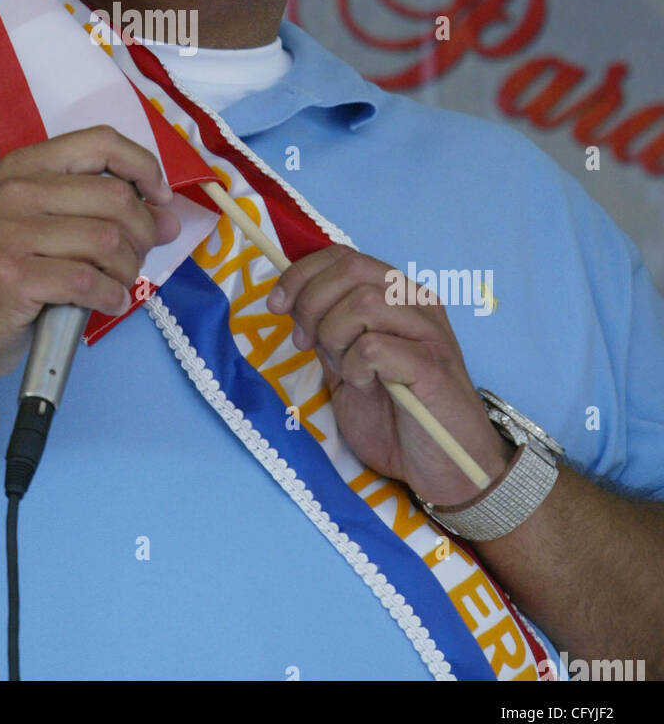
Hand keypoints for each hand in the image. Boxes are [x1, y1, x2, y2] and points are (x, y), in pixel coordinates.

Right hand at [0, 125, 179, 383]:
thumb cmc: (0, 273)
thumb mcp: (42, 226)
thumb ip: (101, 214)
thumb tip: (170, 218)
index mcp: (25, 167)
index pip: (101, 143)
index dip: (144, 167)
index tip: (160, 198)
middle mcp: (16, 192)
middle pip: (116, 198)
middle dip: (143, 233)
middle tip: (137, 259)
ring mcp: (11, 234)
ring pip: (108, 242)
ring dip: (128, 270)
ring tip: (118, 284)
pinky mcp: (13, 277)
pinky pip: (89, 281)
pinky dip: (111, 297)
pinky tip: (106, 303)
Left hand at [267, 245, 511, 504]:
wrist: (447, 467)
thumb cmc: (399, 417)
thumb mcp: (348, 366)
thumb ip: (329, 332)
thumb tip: (290, 300)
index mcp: (397, 295)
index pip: (343, 256)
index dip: (301, 274)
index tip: (276, 305)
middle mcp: (417, 302)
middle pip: (350, 269)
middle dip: (311, 303)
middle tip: (306, 344)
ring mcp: (428, 332)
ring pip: (362, 301)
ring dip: (334, 335)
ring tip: (343, 368)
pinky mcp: (431, 367)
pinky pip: (374, 347)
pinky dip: (355, 366)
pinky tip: (365, 385)